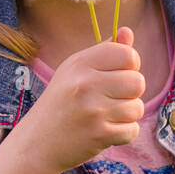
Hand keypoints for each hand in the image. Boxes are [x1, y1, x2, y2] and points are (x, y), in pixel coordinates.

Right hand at [16, 26, 144, 173]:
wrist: (37, 142)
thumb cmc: (60, 103)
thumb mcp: (74, 71)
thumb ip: (104, 51)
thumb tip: (127, 31)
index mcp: (80, 63)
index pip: (127, 54)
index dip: (130, 65)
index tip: (118, 74)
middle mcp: (86, 83)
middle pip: (137, 81)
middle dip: (131, 92)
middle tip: (112, 98)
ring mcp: (93, 110)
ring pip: (137, 108)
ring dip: (126, 115)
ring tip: (106, 116)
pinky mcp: (99, 134)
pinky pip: (132, 130)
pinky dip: (122, 133)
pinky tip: (105, 131)